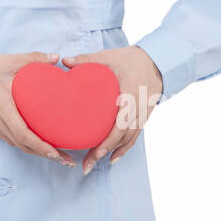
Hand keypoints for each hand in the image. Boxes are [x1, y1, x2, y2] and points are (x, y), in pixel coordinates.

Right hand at [0, 51, 76, 167]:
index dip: (41, 146)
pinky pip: (8, 139)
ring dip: (35, 151)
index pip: (23, 134)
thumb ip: (33, 58)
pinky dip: (24, 144)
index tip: (58, 153)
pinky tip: (35, 143)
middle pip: (23, 145)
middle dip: (45, 155)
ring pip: (16, 144)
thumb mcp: (8, 61)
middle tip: (66, 160)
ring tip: (55, 155)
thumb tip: (56, 57)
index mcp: (2, 107)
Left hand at [64, 45, 163, 174]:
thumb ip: (87, 59)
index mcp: (130, 94)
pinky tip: (111, 159)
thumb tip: (64, 61)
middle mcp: (138, 108)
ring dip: (112, 153)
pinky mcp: (143, 117)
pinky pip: (135, 136)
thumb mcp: (109, 56)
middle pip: (123, 136)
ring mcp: (142, 114)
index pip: (122, 122)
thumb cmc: (131, 59)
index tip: (97, 150)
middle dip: (105, 151)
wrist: (156, 62)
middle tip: (88, 164)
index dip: (110, 138)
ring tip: (93, 163)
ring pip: (129, 139)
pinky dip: (124, 149)